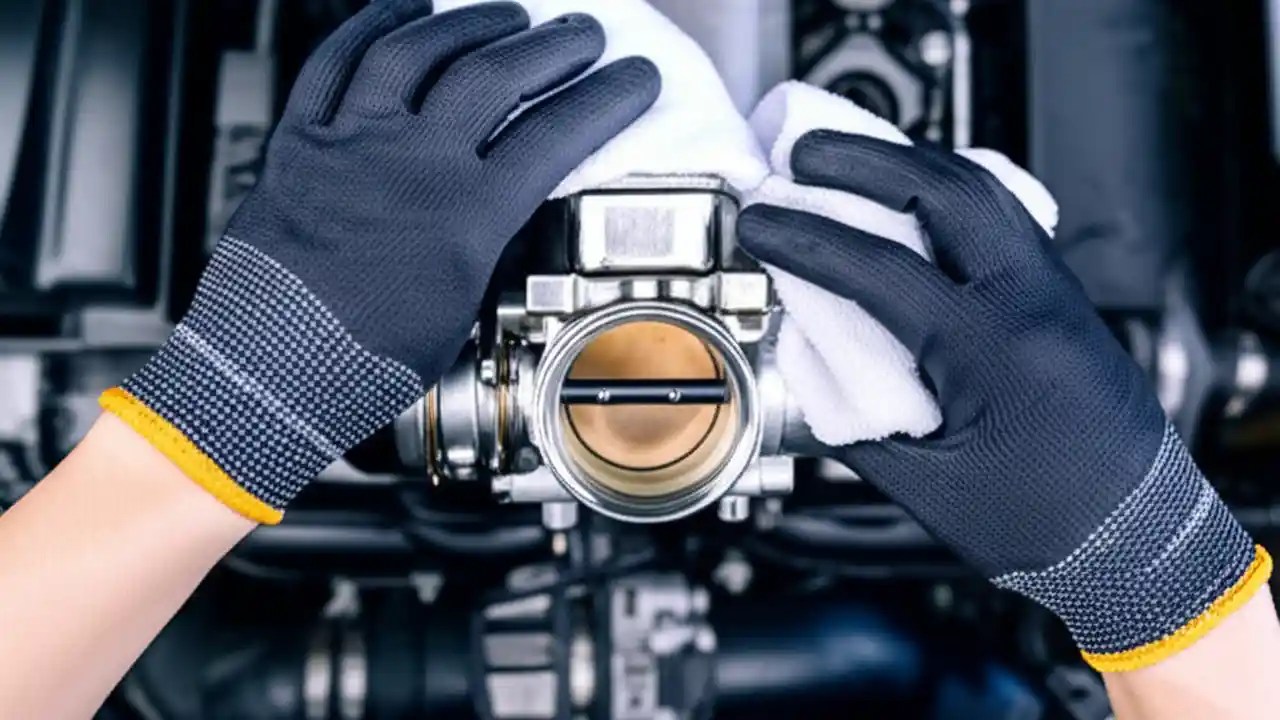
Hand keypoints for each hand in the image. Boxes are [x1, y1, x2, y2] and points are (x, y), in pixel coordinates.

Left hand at [100, 0, 659, 523]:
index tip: (634, 79)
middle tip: (584, 34)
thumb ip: (484, 245)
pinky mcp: (299, 141)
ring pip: (419, 52)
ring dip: (471, 23)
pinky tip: (401, 9)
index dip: (604, 100)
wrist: (267, 376)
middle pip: (495, 76)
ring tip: (508, 13)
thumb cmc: (357, 363)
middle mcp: (410, 166)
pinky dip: (371, 26)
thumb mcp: (457, 310)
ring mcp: (351, 144)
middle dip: (553, 47)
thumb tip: (503, 208)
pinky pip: (334, 62)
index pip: (554, 137)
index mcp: (463, 220)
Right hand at [738, 130, 1268, 671]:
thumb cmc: (1043, 525)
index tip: (762, 223)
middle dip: (864, 159)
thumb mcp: (925, 484)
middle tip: (804, 152)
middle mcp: (1034, 304)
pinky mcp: (1066, 297)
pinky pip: (1008, 215)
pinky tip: (918, 198)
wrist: (1135, 541)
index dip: (806, 239)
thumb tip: (807, 361)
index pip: (880, 268)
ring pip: (984, 190)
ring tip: (852, 159)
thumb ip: (853, 417)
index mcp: (994, 353)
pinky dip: (952, 192)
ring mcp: (1058, 292)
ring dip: (910, 164)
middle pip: (944, 192)